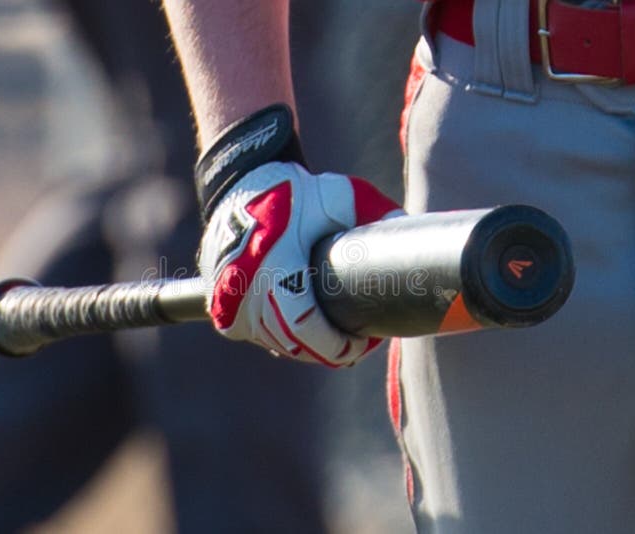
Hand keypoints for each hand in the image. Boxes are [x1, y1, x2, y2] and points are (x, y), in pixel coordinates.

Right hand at [198, 162, 400, 366]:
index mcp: (274, 265)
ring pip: (273, 342)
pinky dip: (278, 337)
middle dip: (326, 351)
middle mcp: (244, 289)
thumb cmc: (294, 192)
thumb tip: (415, 235)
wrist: (240, 183)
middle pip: (292, 343)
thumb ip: (376, 213)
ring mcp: (227, 300)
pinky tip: (300, 334)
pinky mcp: (220, 303)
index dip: (335, 345)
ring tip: (333, 338)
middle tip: (354, 345)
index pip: (305, 327)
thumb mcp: (340, 195)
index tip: (361, 342)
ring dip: (304, 347)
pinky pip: (254, 333)